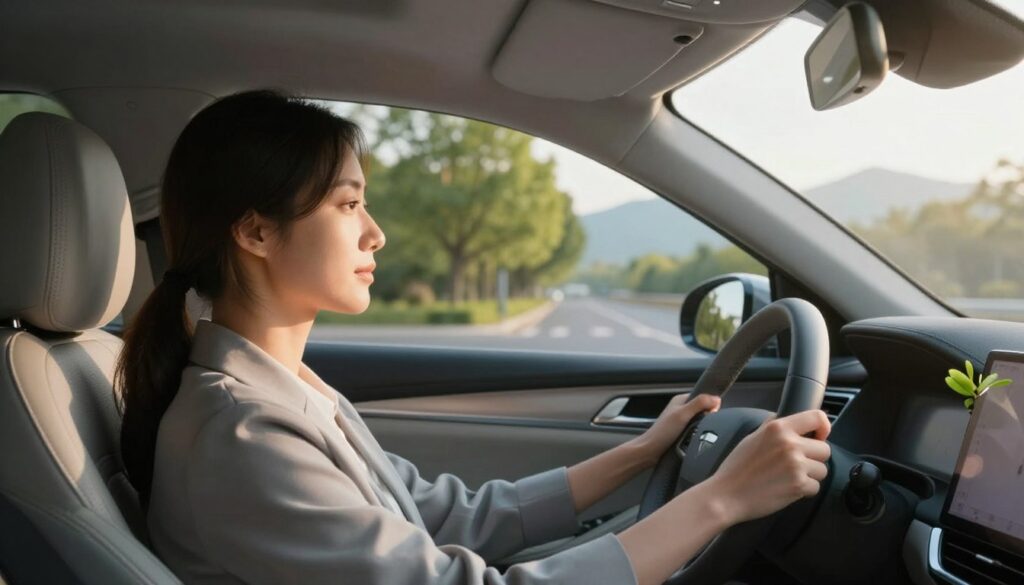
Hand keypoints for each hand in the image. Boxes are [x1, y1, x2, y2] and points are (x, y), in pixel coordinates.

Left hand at [633, 393, 721, 467]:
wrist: (651, 451)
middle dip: (706, 418)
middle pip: (703, 410)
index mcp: (681, 399)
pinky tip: (694, 439)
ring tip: (695, 434)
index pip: (704, 397)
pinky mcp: (682, 432)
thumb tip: (717, 398)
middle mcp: (681, 408)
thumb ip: (699, 404)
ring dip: (701, 428)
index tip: (710, 415)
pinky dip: (697, 435)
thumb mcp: (683, 414)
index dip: (710, 406)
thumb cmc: (663, 432)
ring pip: (700, 422)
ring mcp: (681, 420)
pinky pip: (696, 431)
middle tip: (700, 426)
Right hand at [704, 410, 831, 525]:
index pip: (816, 417)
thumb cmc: (736, 469)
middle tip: (796, 464)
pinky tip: (786, 488)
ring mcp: (796, 465)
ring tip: (788, 477)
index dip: (823, 427)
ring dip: (810, 475)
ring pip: (822, 469)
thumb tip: (788, 419)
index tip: (820, 436)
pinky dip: (804, 490)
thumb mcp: (752, 437)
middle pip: (824, 449)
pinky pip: (815, 487)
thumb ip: (772, 427)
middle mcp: (789, 444)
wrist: (727, 495)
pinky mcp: (799, 485)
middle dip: (814, 458)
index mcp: (778, 428)